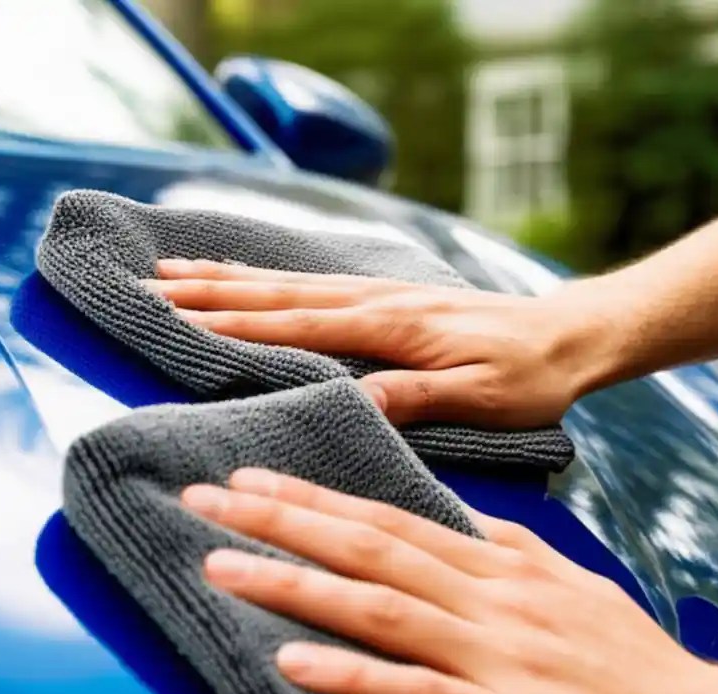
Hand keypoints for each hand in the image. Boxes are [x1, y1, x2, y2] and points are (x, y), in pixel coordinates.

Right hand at [146, 260, 613, 428]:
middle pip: (276, 292)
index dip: (232, 321)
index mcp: (390, 327)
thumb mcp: (483, 397)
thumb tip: (356, 400)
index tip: (174, 314)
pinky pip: (314, 281)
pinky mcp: (388, 298)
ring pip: (289, 281)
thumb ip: (418, 397)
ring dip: (229, 276)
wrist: (570, 335)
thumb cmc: (528, 375)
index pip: (294, 323)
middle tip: (148, 284)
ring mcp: (380, 294)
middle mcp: (376, 301)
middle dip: (209, 290)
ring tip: (175, 269)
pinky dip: (270, 276)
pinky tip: (248, 276)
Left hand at [179, 469, 717, 693]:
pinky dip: (350, 673)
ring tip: (221, 566)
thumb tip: (458, 519)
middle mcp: (488, 600)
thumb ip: (509, 550)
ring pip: (376, 608)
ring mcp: (492, 657)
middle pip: (369, 547)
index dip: (316, 496)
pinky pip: (412, 690)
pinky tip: (292, 660)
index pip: (391, 518)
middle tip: (208, 498)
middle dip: (282, 519)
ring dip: (294, 584)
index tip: (252, 477)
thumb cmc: (629, 661)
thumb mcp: (570, 586)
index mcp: (500, 565)